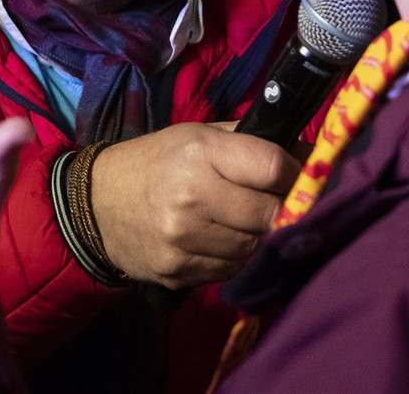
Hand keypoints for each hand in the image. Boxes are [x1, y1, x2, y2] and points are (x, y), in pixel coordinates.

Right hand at [89, 122, 299, 288]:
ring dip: (256, 236)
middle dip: (279, 209)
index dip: (295, 174)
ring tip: (237, 219)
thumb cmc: (157, 161)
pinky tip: (217, 239)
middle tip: (268, 201)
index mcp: (200, 154)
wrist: (97, 204)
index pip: (272, 168)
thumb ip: (250, 144)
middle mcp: (192, 198)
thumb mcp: (198, 135)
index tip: (296, 176)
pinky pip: (230, 269)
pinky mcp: (177, 272)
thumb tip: (310, 156)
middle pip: (269, 215)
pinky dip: (233, 256)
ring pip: (253, 247)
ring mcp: (183, 240)